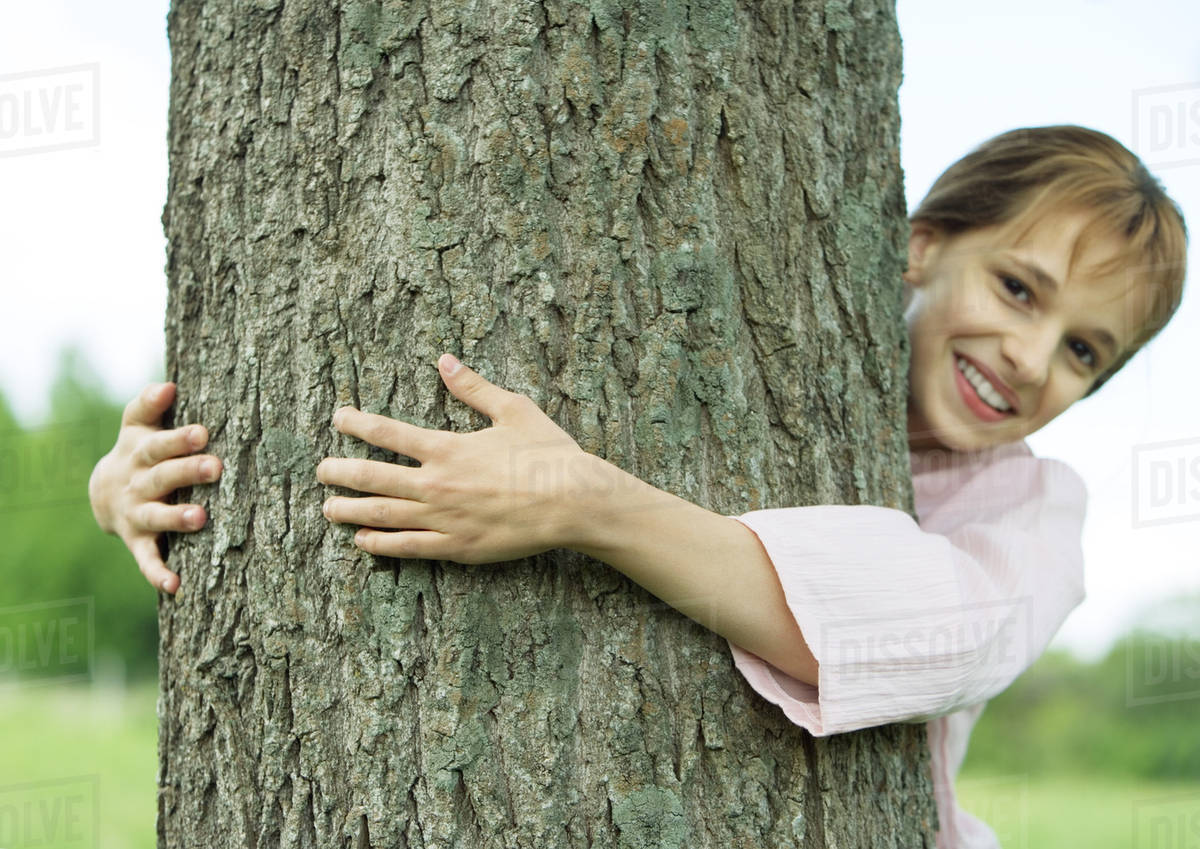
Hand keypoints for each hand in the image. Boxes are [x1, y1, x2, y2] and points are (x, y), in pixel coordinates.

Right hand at [88, 382, 222, 593]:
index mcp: (140, 451)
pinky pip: (146, 560)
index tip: (203, 431)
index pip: (158, 442)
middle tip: (215, 466)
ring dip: (177, 518)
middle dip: (187, 471)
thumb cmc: (139, 449)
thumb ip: (148, 404)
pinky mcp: (137, 542)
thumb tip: (167, 386)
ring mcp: (136, 514)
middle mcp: (137, 483)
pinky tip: (175, 586)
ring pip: (155, 516)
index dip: (178, 438)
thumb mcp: (137, 425)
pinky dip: (158, 573)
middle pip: (161, 476)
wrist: (104, 492)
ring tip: (201, 518)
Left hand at [317, 353, 590, 564]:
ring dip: (350, 511)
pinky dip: (381, 545)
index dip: (357, 424)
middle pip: (373, 477)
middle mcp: (436, 484)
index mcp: (447, 448)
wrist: (572, 502)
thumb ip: (474, 388)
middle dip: (341, 473)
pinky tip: (363, 542)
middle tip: (321, 471)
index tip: (338, 419)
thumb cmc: (548, 453)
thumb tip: (445, 361)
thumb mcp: (514, 409)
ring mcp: (443, 519)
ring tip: (328, 509)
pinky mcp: (456, 547)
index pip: (387, 433)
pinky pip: (408, 547)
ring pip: (382, 515)